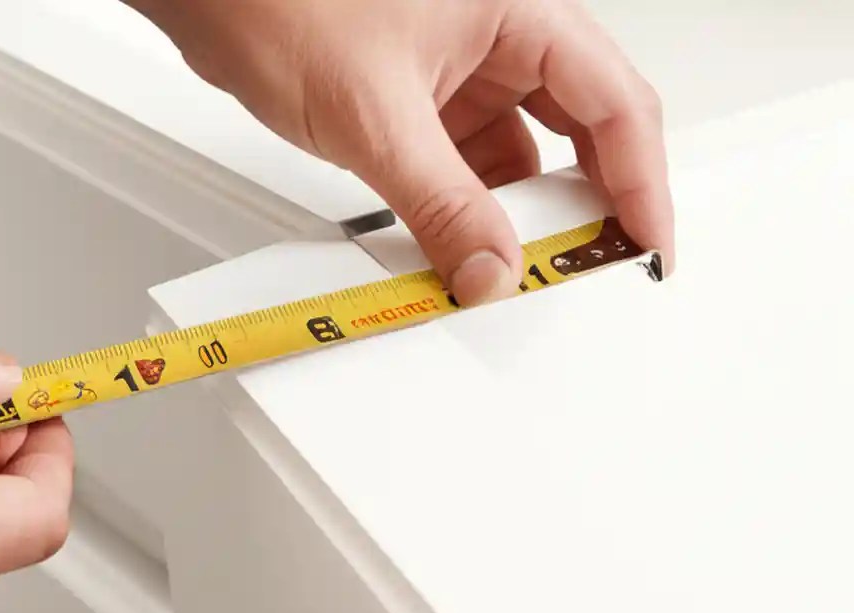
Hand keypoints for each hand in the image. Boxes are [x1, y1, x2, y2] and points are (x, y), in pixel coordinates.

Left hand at [128, 0, 674, 304]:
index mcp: (520, 11)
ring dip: (521, 213)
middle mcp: (501, 38)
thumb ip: (442, 203)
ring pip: (523, 152)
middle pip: (583, 129)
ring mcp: (462, 70)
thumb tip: (491, 269)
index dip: (642, 182)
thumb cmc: (282, 2)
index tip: (646, 245)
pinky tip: (468, 247)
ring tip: (520, 268)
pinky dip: (471, 208)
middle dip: (588, 202)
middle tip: (591, 266)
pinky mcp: (422, 100)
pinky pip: (470, 162)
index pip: (615, 103)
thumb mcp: (376, 117)